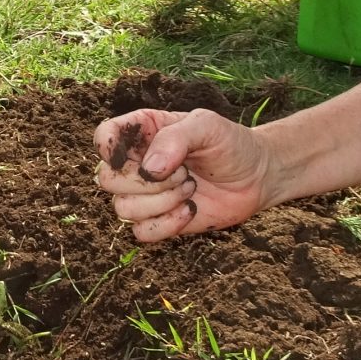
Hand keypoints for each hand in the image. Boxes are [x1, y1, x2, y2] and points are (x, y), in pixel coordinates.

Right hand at [94, 108, 273, 240]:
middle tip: (182, 172)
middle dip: (146, 181)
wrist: (256, 178)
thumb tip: (149, 169)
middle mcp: (136, 163)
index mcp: (142, 132)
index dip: (110, 148)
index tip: (134, 154)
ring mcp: (144, 195)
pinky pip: (141, 232)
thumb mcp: (207, 127)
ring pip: (123, 208)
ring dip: (161, 201)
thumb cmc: (230, 145)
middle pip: (107, 179)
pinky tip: (190, 210)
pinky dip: (167, 224)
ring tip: (189, 188)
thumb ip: (175, 139)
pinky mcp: (157, 221)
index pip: (104, 137)